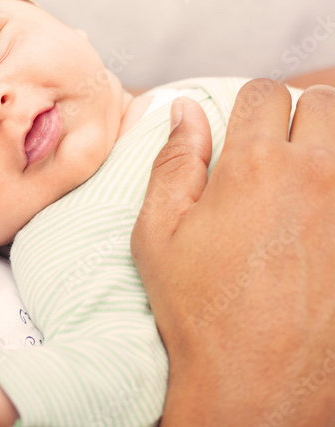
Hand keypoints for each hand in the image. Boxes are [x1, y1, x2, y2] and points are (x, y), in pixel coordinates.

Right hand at [132, 79, 334, 424]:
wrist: (257, 382)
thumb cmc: (198, 310)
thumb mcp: (157, 234)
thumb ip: (173, 161)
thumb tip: (184, 110)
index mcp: (254, 167)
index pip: (265, 92)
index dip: (248, 106)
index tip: (242, 130)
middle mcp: (315, 177)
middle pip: (322, 104)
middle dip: (297, 118)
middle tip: (277, 153)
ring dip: (327, 151)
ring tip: (303, 185)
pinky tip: (318, 219)